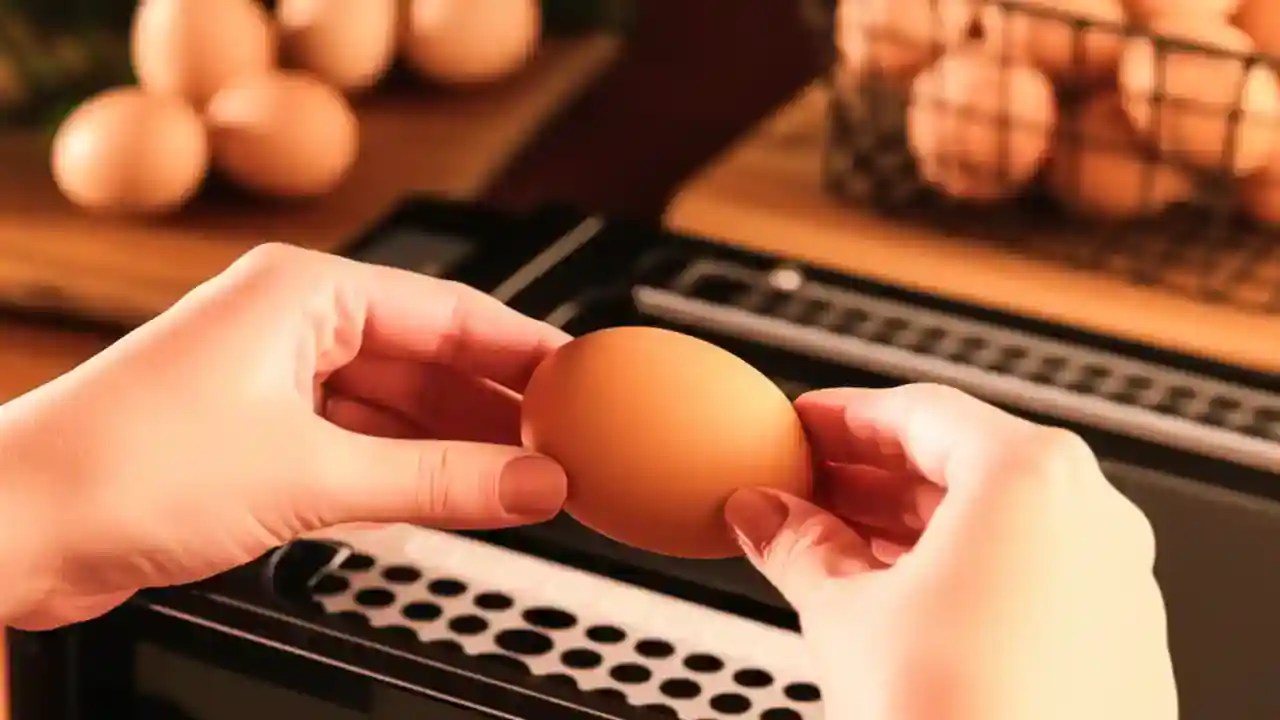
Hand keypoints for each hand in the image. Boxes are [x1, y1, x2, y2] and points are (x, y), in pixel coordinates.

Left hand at [0, 243, 569, 629]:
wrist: (17, 528)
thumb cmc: (123, 468)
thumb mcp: (311, 474)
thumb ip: (438, 480)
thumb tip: (534, 482)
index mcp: (305, 291)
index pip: (450, 311)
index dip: (525, 350)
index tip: (583, 381)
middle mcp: (293, 325)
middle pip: (428, 358)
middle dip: (497, 406)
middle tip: (568, 444)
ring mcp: (276, 380)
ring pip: (397, 407)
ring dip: (457, 445)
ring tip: (529, 479)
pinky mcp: (261, 435)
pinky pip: (362, 443)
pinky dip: (409, 470)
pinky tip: (458, 494)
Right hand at [724, 384, 1176, 719]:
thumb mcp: (846, 616)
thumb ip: (796, 545)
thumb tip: (762, 515)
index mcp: (1031, 479)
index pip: (920, 412)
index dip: (844, 417)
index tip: (802, 427)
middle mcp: (1092, 516)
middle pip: (962, 463)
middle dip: (871, 476)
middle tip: (804, 486)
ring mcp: (1114, 582)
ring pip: (996, 523)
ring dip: (908, 526)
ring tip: (833, 544)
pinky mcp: (1117, 643)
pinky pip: (1029, 575)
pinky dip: (960, 571)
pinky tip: (895, 600)